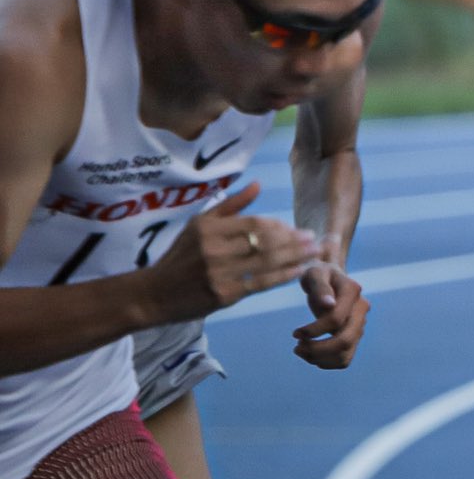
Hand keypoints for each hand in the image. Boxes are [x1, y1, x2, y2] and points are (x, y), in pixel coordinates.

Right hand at [145, 183, 319, 321]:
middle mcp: (213, 249)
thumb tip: (257, 184)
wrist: (152, 295)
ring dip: (295, 257)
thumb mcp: (198, 224)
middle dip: (294, 242)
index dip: (280, 227)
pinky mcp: (222, 295)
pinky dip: (282, 276)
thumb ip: (230, 205)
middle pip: (264, 243)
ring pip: (266, 263)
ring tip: (315, 253)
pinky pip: (259, 283)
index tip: (297, 230)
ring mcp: (218, 273)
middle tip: (315, 240)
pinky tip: (299, 271)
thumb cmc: (179, 257)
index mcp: (208, 229)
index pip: (254, 224)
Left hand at [292, 247, 368, 368]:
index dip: (314, 330)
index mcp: (353, 291)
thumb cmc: (318, 275)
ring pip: (346, 353)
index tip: (295, 333)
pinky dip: (327, 363)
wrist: (328, 279)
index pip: (336, 319)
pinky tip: (311, 356)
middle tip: (296, 347)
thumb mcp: (314, 274)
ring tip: (300, 351)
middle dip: (318, 349)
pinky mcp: (354, 335)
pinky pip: (345, 358)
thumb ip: (320, 287)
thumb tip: (328, 305)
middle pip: (345, 340)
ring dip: (320, 358)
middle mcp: (361, 308)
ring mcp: (360, 323)